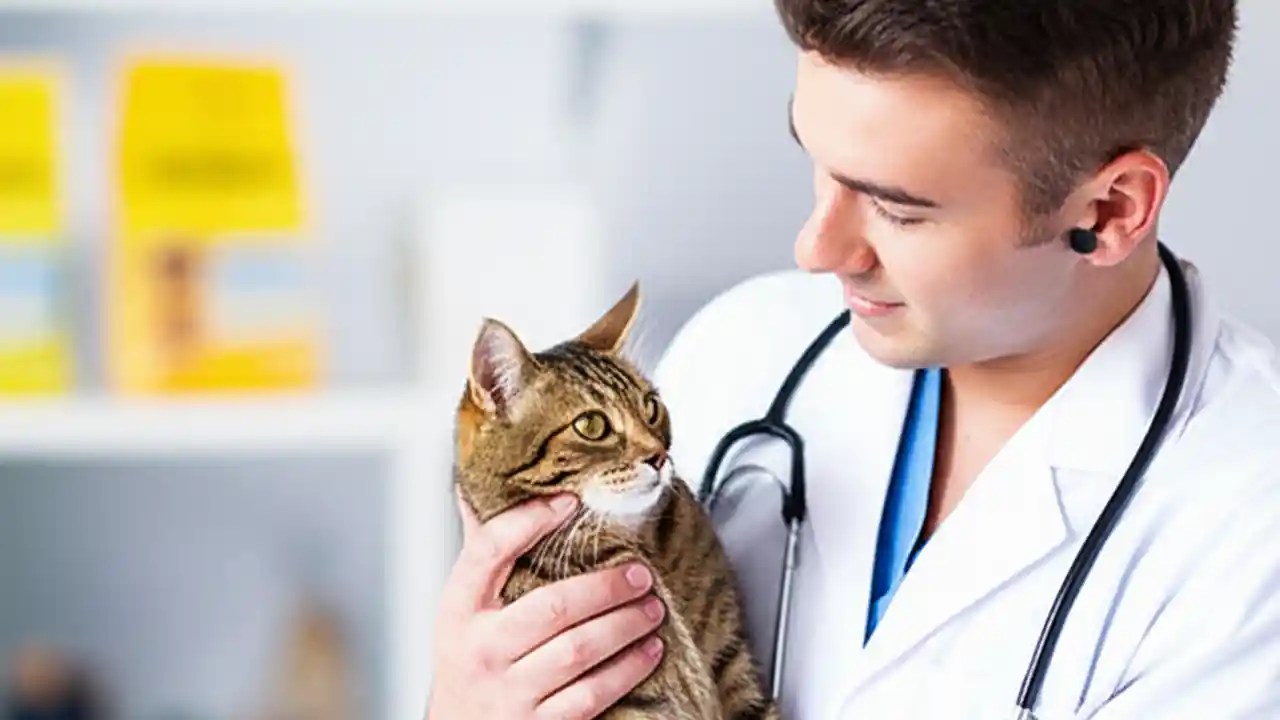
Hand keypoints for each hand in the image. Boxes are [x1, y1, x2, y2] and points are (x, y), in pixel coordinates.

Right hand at [426, 491, 666, 719]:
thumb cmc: (468, 659)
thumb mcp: (462, 606)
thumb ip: (483, 550)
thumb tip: (487, 485)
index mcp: (460, 608)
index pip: (489, 550)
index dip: (531, 520)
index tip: (572, 502)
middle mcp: (481, 649)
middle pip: (551, 607)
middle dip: (605, 588)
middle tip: (641, 573)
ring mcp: (508, 691)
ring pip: (578, 651)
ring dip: (625, 625)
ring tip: (653, 608)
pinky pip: (591, 694)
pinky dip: (627, 670)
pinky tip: (648, 651)